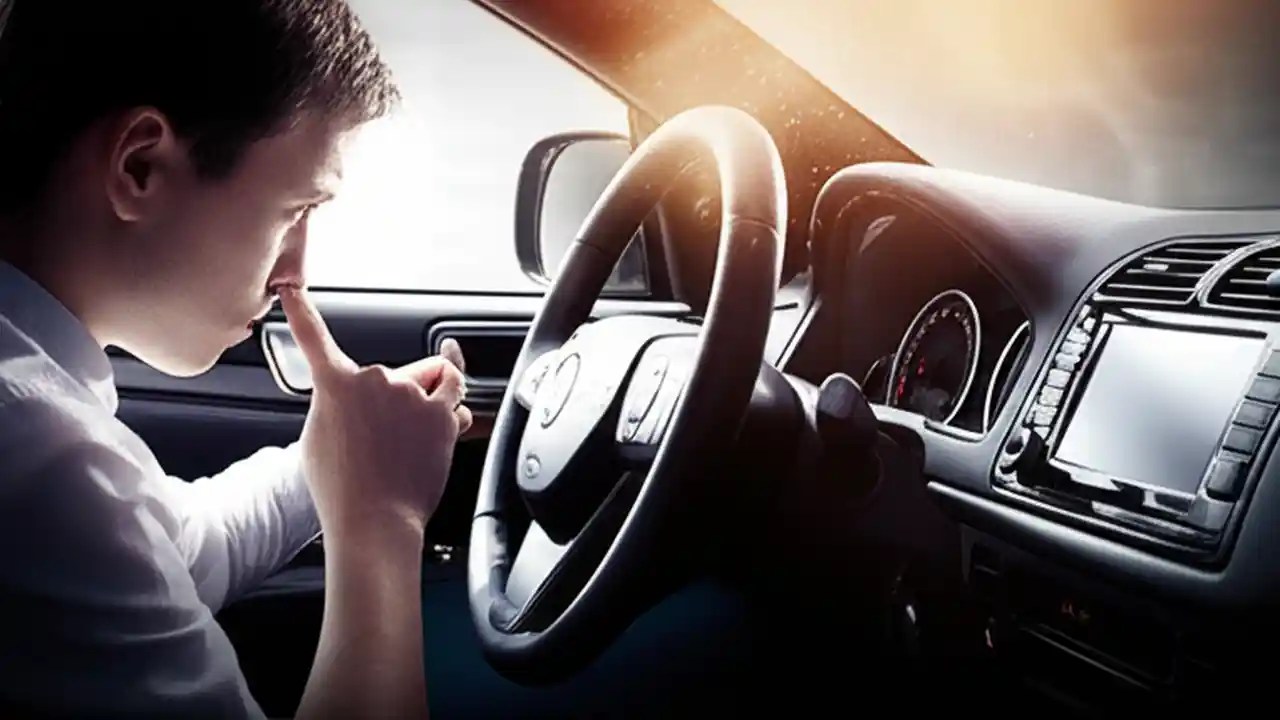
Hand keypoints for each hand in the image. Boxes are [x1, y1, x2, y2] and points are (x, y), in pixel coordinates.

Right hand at [279, 286, 467, 539]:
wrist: (374, 521)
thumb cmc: (343, 489)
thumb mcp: (319, 440)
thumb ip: (336, 404)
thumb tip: (353, 395)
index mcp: (335, 385)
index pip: (314, 340)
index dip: (302, 313)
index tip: (291, 289)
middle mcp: (373, 380)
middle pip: (396, 371)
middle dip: (398, 395)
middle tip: (386, 438)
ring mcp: (409, 394)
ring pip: (431, 377)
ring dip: (429, 394)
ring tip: (413, 436)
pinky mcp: (439, 412)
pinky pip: (455, 391)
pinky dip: (453, 397)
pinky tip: (443, 414)